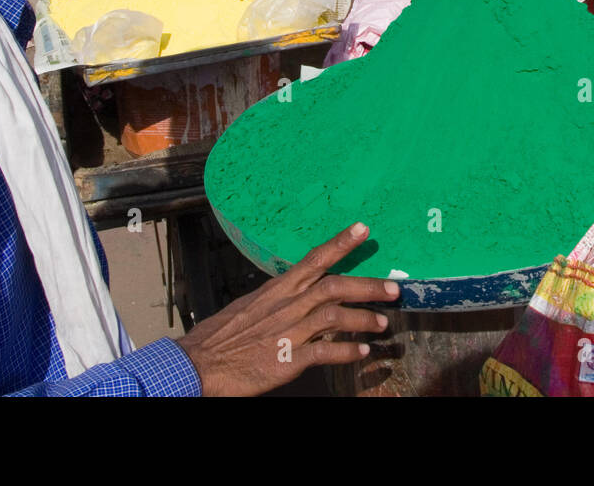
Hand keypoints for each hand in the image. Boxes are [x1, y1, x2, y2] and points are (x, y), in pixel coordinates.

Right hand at [176, 222, 397, 395]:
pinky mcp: (287, 360)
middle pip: (333, 287)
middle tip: (394, 289)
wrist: (199, 365)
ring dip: (362, 319)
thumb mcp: (251, 308)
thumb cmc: (223, 337)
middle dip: (367, 285)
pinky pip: (324, 353)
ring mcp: (287, 332)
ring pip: (334, 317)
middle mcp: (285, 306)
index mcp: (277, 290)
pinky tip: (362, 352)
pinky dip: (346, 352)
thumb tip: (301, 296)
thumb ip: (279, 302)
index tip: (363, 228)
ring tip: (383, 324)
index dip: (340, 243)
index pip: (313, 259)